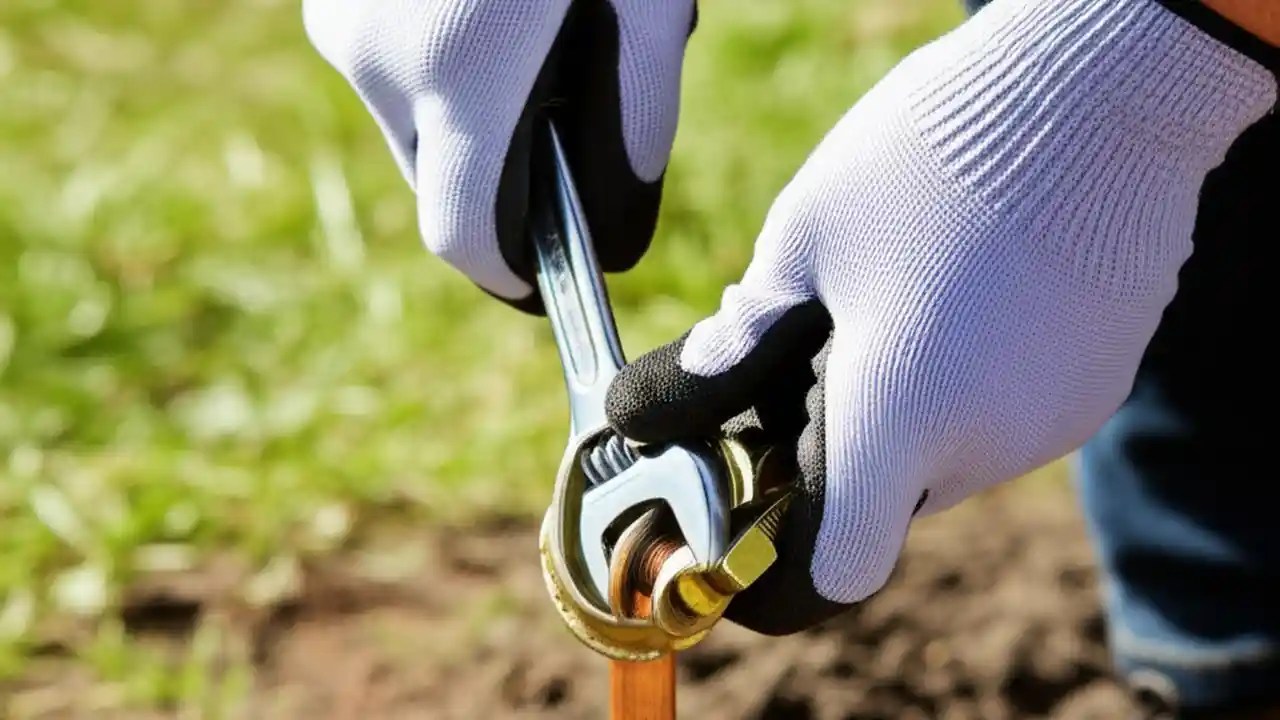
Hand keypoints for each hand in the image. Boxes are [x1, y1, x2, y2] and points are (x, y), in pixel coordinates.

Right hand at [304, 0, 695, 311]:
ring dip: (464, 127)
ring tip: (525, 60)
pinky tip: (484, 22)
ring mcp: (342, 22)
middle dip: (497, 192)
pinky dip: (434, 76)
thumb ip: (641, 112)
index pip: (465, 237)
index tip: (546, 282)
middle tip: (561, 151)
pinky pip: (385, 70)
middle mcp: (380, 58)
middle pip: (439, 185)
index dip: (510, 276)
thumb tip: (624, 209)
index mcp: (461, 71)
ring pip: (407, 128)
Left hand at [605, 0, 1275, 633]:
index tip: (740, 523)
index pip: (832, 572)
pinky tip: (954, 298)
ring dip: (897, 410)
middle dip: (827, 449)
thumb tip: (656, 409)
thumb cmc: (931, 156)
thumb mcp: (801, 241)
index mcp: (898, 418)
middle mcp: (984, 446)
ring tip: (888, 305)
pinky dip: (959, 387)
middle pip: (875, 500)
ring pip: (938, 458)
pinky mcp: (1091, 390)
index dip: (774, 574)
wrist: (1099, 89)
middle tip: (805, 359)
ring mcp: (1049, 423)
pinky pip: (999, 421)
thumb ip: (733, 344)